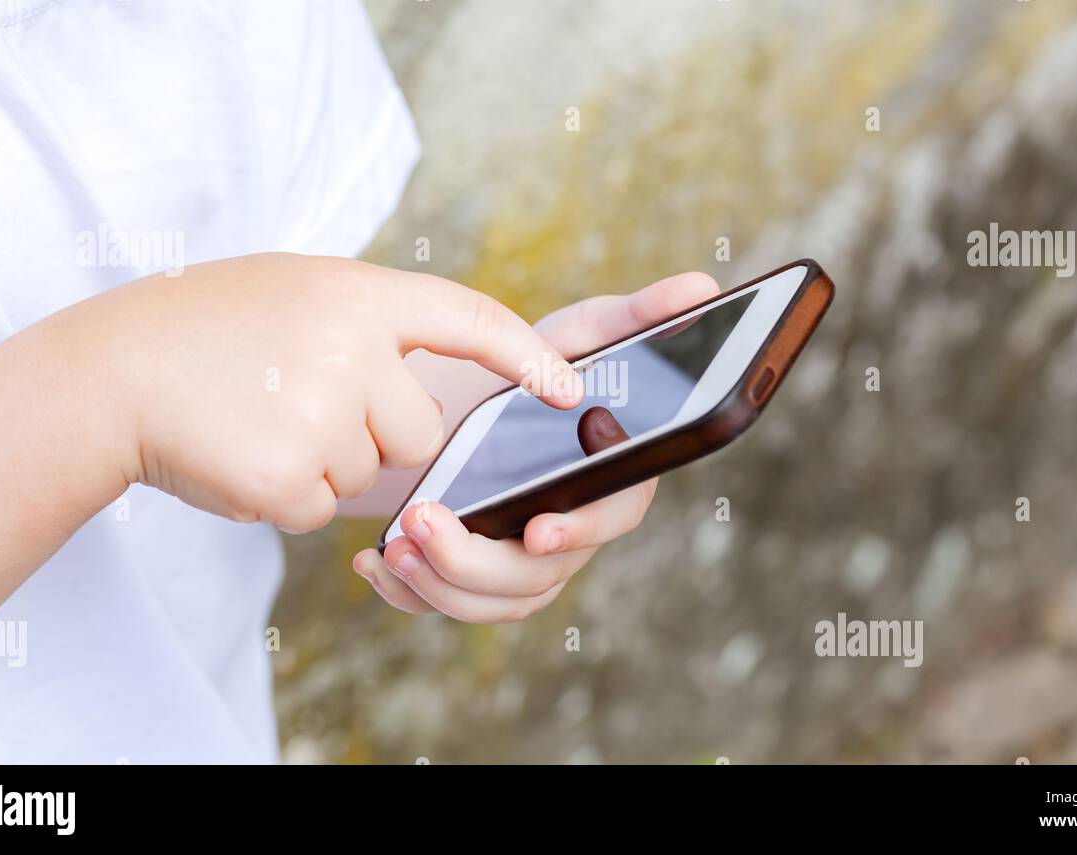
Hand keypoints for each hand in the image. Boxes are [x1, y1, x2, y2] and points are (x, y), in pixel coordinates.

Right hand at [106, 253, 581, 532]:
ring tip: (255, 419)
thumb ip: (367, 323)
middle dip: (373, 434)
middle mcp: (352, 351)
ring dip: (321, 462)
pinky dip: (286, 495)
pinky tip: (240, 455)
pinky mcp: (291, 479)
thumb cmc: (201, 330)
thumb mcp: (294, 291)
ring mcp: (322, 415)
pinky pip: (322, 508)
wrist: (107, 374)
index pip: (469, 318)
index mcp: (357, 295)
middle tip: (293, 401)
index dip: (525, 354)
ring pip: (369, 474)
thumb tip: (425, 383)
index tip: (570, 386)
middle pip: (419, 430)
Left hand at [353, 271, 719, 621]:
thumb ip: (640, 314)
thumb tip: (702, 283)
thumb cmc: (544, 364)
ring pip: (494, 600)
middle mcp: (571, 528)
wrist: (481, 391)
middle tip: (421, 519)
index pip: (612, 516)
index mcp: (607, 478)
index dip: (582, 527)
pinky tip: (374, 562)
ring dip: (441, 584)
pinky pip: (452, 604)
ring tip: (393, 545)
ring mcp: (524, 559)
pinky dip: (412, 594)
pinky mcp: (478, 574)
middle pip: (540, 575)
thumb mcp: (587, 332)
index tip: (540, 529)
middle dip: (477, 560)